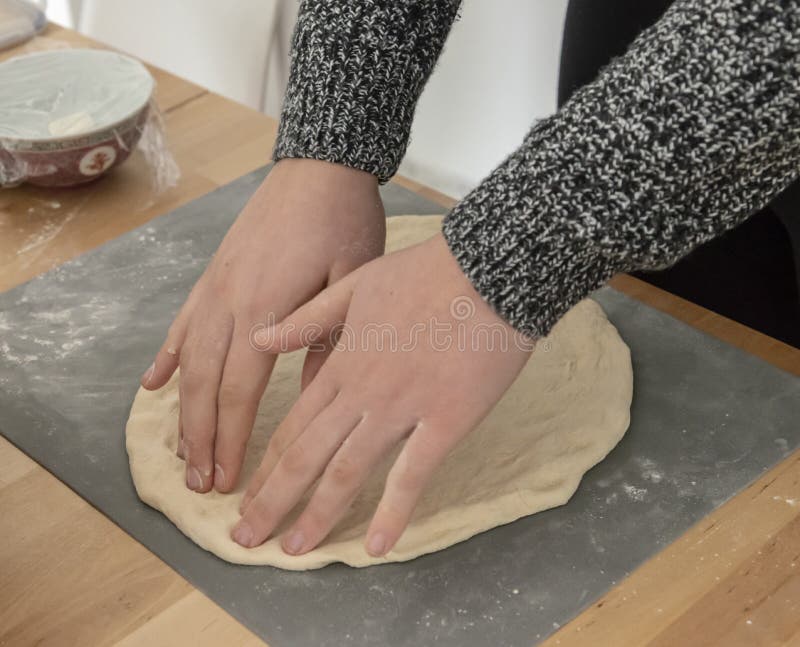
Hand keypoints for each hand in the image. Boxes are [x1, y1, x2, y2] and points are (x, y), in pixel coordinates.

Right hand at [140, 159, 384, 493]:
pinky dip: (167, 357)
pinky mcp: (214, 274)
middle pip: (206, 385)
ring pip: (189, 360)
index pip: (240, 390)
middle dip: (201, 438)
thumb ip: (327, 341)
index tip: (229, 480)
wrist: (321, 165)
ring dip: (183, 411)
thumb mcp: (353, 281)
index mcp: (265, 309)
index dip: (232, 439)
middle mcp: (229, 302)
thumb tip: (314, 401)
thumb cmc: (344, 221)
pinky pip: (183, 323)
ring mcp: (216, 287)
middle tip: (200, 484)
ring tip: (181, 453)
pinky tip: (154, 385)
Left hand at [232, 232, 533, 556]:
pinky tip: (378, 545)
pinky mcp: (445, 420)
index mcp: (342, 364)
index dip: (266, 467)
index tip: (244, 499)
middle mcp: (362, 393)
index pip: (293, 427)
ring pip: (348, 471)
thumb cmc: (425, 273)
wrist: (488, 269)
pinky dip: (393, 512)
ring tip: (295, 550)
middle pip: (307, 456)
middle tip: (246, 540)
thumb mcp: (356, 284)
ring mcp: (402, 409)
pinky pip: (414, 473)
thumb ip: (308, 319)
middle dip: (273, 501)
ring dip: (318, 514)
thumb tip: (260, 339)